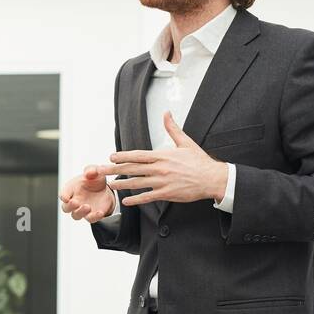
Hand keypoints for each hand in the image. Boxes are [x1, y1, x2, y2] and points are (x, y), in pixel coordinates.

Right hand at [58, 166, 115, 221]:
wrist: (106, 189)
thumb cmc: (94, 180)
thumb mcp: (95, 171)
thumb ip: (91, 170)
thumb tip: (89, 172)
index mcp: (71, 189)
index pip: (63, 194)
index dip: (63, 196)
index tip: (65, 197)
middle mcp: (74, 201)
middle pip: (66, 208)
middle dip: (69, 206)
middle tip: (75, 202)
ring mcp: (82, 209)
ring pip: (76, 215)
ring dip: (80, 212)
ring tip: (87, 207)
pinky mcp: (92, 215)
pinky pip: (91, 219)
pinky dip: (94, 217)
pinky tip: (100, 212)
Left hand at [99, 111, 227, 206]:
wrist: (212, 178)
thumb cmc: (199, 161)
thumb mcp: (186, 142)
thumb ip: (173, 128)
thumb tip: (167, 113)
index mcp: (162, 156)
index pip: (138, 155)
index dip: (123, 156)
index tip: (111, 157)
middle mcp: (160, 168)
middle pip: (133, 169)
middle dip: (114, 169)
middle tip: (100, 170)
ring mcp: (163, 182)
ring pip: (137, 183)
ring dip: (122, 184)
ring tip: (110, 184)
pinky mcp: (167, 194)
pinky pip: (148, 197)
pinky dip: (136, 199)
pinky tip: (126, 201)